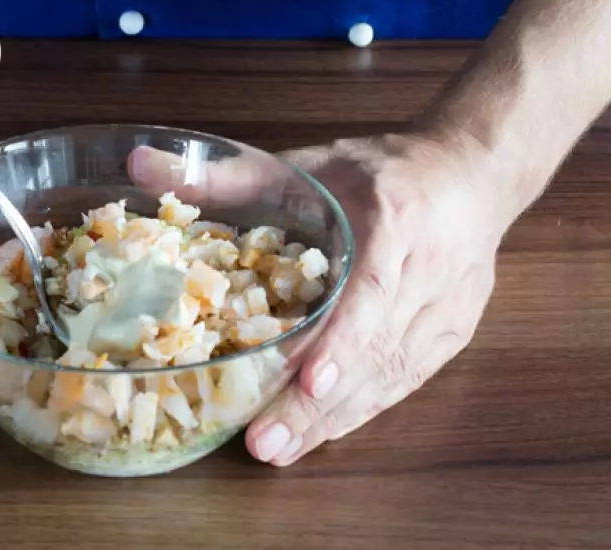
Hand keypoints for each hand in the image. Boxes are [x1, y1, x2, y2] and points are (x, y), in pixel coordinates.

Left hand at [129, 128, 517, 465]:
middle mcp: (429, 271)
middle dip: (318, 404)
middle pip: (375, 350)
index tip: (306, 382)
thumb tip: (137, 166)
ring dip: (334, 419)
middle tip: (264, 443)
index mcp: (397, 219)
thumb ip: (225, 173)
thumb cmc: (381, 170)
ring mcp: (448, 309)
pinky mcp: (453, 335)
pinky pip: (404, 382)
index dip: (341, 343)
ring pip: (390, 376)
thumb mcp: (308, 161)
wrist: (473, 173)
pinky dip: (360, 411)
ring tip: (280, 450)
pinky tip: (319, 433)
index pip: (372, 292)